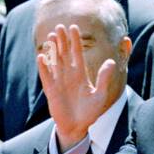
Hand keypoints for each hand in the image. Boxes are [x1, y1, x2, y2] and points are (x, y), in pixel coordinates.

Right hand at [36, 24, 115, 151]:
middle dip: (62, 40)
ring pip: (55, 61)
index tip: (74, 27)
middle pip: (64, 54)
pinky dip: (44, 68)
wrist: (77, 127)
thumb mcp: (100, 95)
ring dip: (53, 49)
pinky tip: (41, 57)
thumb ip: (104, 79)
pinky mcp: (51, 91)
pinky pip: (46, 76)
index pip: (77, 53)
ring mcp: (59, 82)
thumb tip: (111, 62)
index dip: (75, 41)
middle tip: (60, 26)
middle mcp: (69, 75)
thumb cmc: (90, 113)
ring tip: (51, 36)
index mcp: (81, 75)